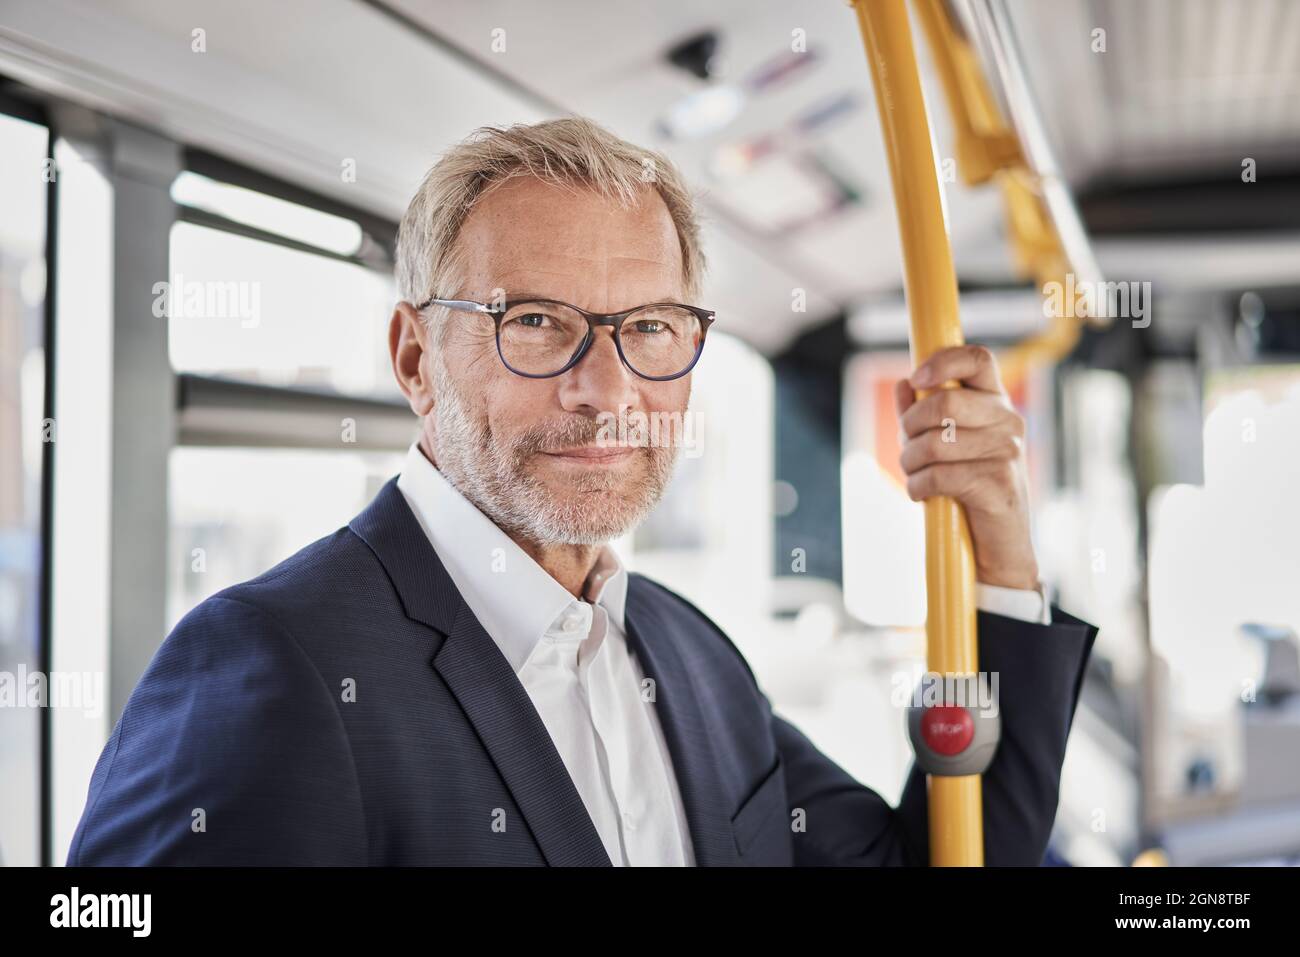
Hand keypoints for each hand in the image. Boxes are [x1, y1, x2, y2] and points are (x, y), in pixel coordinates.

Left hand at [893, 344, 1039, 590]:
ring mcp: (1007, 452)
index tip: (916, 379)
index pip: (978, 359)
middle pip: (944, 403)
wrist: (998, 547)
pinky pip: (938, 475)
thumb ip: (923, 415)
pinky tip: (921, 494)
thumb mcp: (945, 447)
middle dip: (910, 427)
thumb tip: (902, 385)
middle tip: (907, 448)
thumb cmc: (969, 491)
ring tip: (914, 475)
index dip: (943, 361)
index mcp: (997, 404)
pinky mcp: (996, 484)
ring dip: (909, 463)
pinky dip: (917, 487)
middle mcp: (1008, 422)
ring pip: (934, 443)